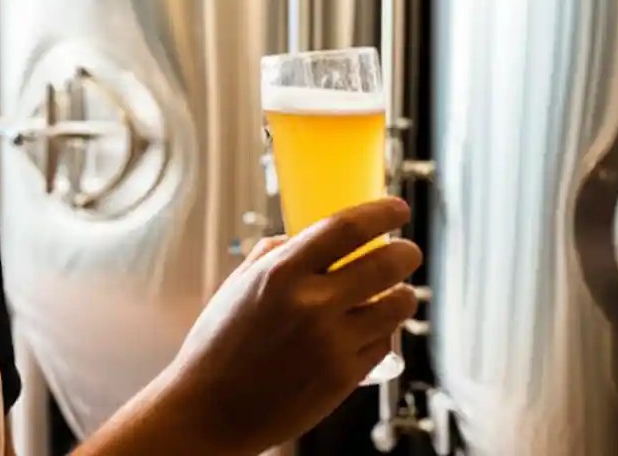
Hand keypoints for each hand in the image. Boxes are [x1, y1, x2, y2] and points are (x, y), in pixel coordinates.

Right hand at [155, 198, 420, 454]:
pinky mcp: (344, 377)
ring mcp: (332, 342)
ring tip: (396, 294)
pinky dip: (382, 333)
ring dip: (403, 295)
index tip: (397, 208)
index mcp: (281, 273)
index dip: (381, 213)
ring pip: (397, 306)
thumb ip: (274, 255)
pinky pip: (383, 343)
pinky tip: (369, 330)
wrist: (210, 410)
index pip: (347, 228)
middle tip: (407, 253)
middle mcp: (311, 304)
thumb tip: (303, 236)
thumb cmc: (218, 346)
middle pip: (386, 264)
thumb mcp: (237, 286)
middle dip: (406, 254)